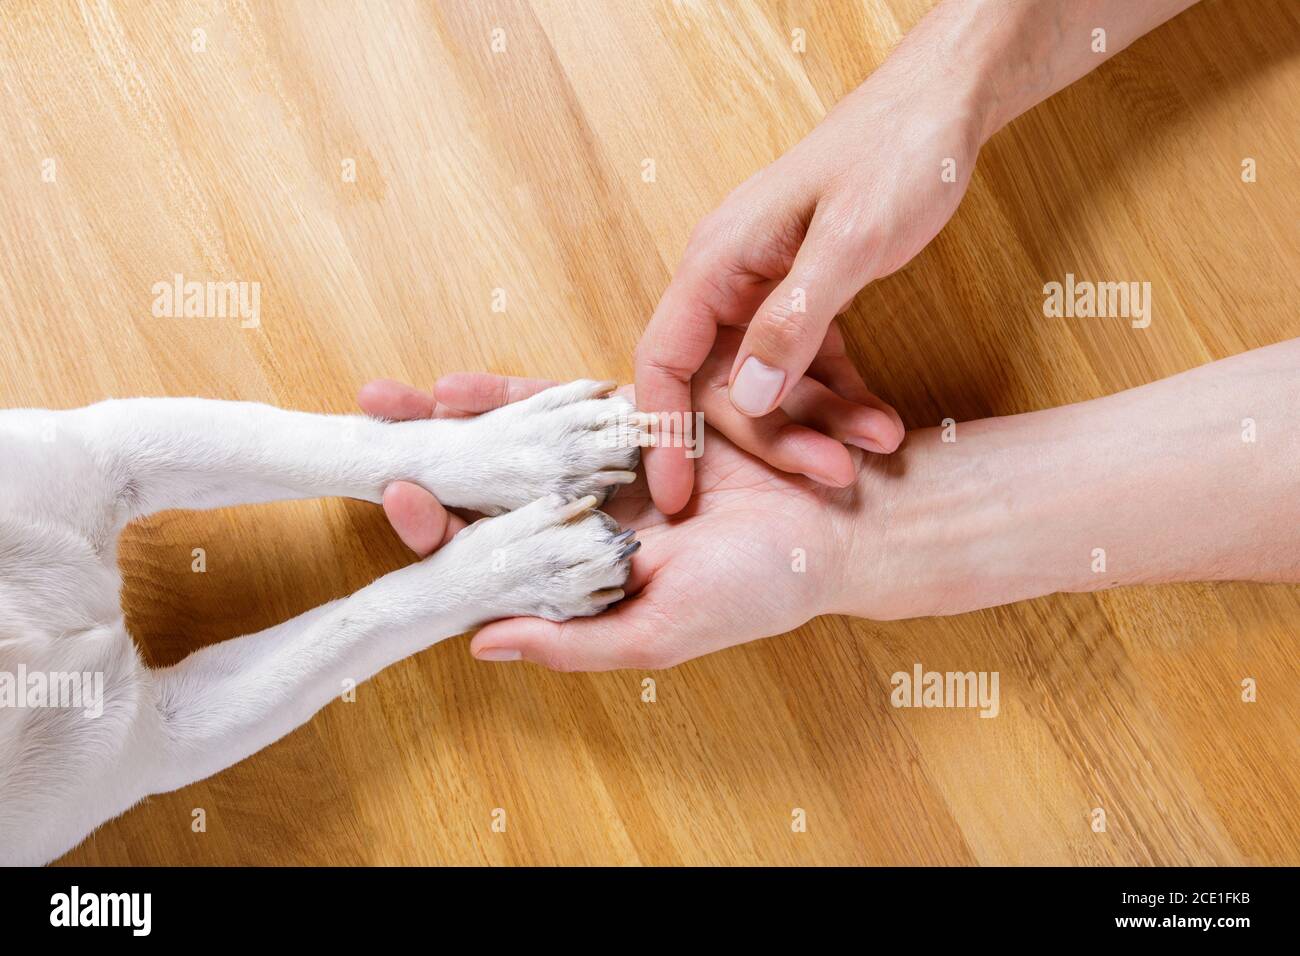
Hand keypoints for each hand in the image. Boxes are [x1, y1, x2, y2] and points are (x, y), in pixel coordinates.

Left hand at [357, 347, 881, 670]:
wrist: (834, 523)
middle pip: (484, 494)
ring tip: (390, 397)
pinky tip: (461, 382)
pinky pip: (562, 403)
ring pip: (511, 442)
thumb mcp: (662, 633)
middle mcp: (578, 522)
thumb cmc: (757, 591)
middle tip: (367, 427)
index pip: (488, 557)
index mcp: (575, 576)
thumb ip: (575, 642)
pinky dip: (513, 393)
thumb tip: (481, 643)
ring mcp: (601, 469)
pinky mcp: (634, 418)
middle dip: (423, 462)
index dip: (437, 531)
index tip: (399, 498)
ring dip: (451, 421)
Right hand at [636, 34, 984, 512]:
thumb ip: (793, 321)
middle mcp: (731, 283)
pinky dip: (840, 398)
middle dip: (776, 437)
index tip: (675, 497)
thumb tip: (747, 398)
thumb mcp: (849, 240)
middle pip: (723, 388)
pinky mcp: (806, 302)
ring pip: (772, 386)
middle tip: (835, 473)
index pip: (663, 360)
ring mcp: (767, 294)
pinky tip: (878, 421)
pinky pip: (809, 369)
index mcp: (717, 262)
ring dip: (819, 423)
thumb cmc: (895, 155)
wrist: (942, 111)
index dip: (661, 434)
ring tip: (880, 443)